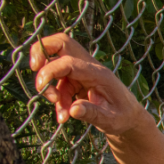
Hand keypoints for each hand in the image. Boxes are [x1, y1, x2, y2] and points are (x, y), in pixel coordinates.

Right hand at [30, 33, 146, 134]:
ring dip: (51, 90)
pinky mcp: (76, 82)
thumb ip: (92, 114)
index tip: (41, 87)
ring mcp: (81, 73)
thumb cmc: (123, 117)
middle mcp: (89, 68)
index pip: (69, 61)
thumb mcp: (111, 120)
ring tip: (63, 114)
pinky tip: (64, 117)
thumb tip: (73, 110)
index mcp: (98, 73)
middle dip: (41, 51)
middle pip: (61, 43)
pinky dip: (57, 100)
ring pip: (55, 70)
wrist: (130, 119)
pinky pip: (59, 85)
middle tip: (33, 68)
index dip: (51, 70)